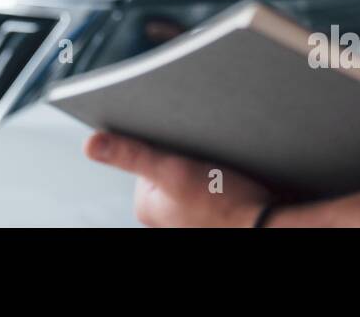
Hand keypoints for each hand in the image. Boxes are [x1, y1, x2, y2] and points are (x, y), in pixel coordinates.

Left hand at [84, 133, 275, 227]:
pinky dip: (215, 173)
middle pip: (166, 160)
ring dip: (201, 159)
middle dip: (184, 150)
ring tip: (217, 163)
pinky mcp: (211, 210)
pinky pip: (206, 181)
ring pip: (188, 170)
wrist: (270, 222)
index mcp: (146, 205)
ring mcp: (187, 213)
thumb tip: (89, 143)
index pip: (145, 152)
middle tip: (204, 153)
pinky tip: (226, 172)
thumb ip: (133, 155)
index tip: (179, 137)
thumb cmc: (226, 204)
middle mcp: (163, 212)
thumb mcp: (174, 171)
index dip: (163, 139)